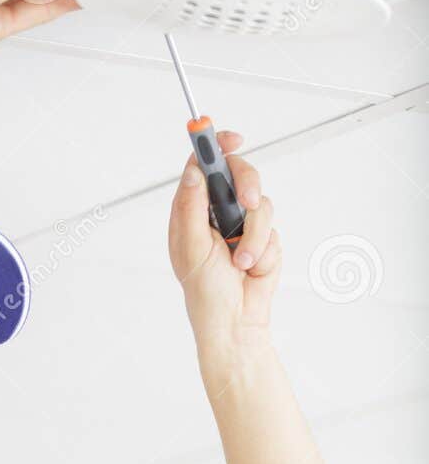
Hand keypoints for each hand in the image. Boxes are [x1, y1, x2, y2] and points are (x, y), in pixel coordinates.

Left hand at [168, 131, 279, 374]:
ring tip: (243, 263)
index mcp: (191, 212)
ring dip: (255, 236)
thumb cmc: (206, 294)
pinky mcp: (263, 238)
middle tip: (249, 204)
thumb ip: (191, 208)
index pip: (203, 166)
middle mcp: (217, 213)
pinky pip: (272, 229)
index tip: (232, 140)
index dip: (216, 147)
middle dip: (249, 188)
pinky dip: (264, 250)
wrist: (236, 323)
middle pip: (240, 174)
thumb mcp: (192, 249)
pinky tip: (252, 270)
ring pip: (262, 203)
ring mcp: (242, 225)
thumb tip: (192, 172)